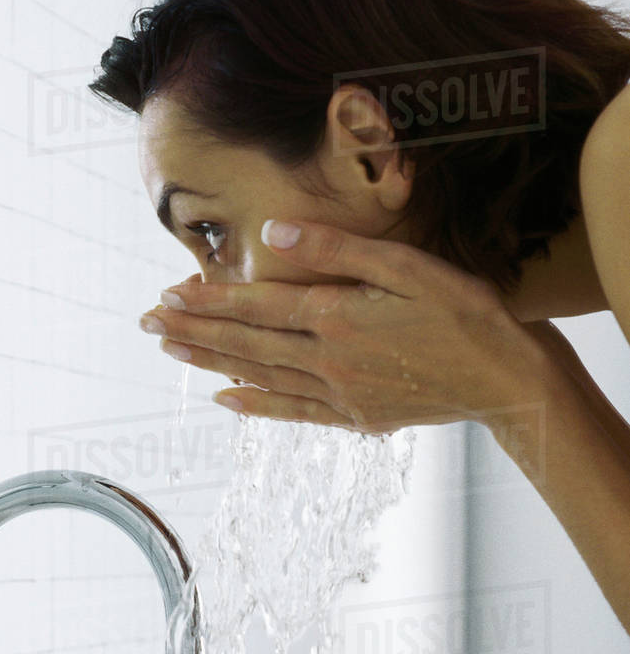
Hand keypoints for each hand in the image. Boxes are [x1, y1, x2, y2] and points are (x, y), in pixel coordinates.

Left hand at [139, 220, 544, 432]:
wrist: (506, 380)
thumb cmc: (464, 313)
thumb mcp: (406, 267)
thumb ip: (335, 250)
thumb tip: (270, 237)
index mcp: (335, 317)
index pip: (255, 307)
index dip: (208, 301)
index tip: (165, 295)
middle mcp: (327, 360)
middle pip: (246, 343)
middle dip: (192, 332)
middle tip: (147, 324)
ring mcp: (340, 393)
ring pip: (260, 375)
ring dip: (211, 363)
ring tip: (172, 353)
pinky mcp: (356, 416)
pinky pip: (293, 411)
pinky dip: (256, 405)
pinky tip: (226, 400)